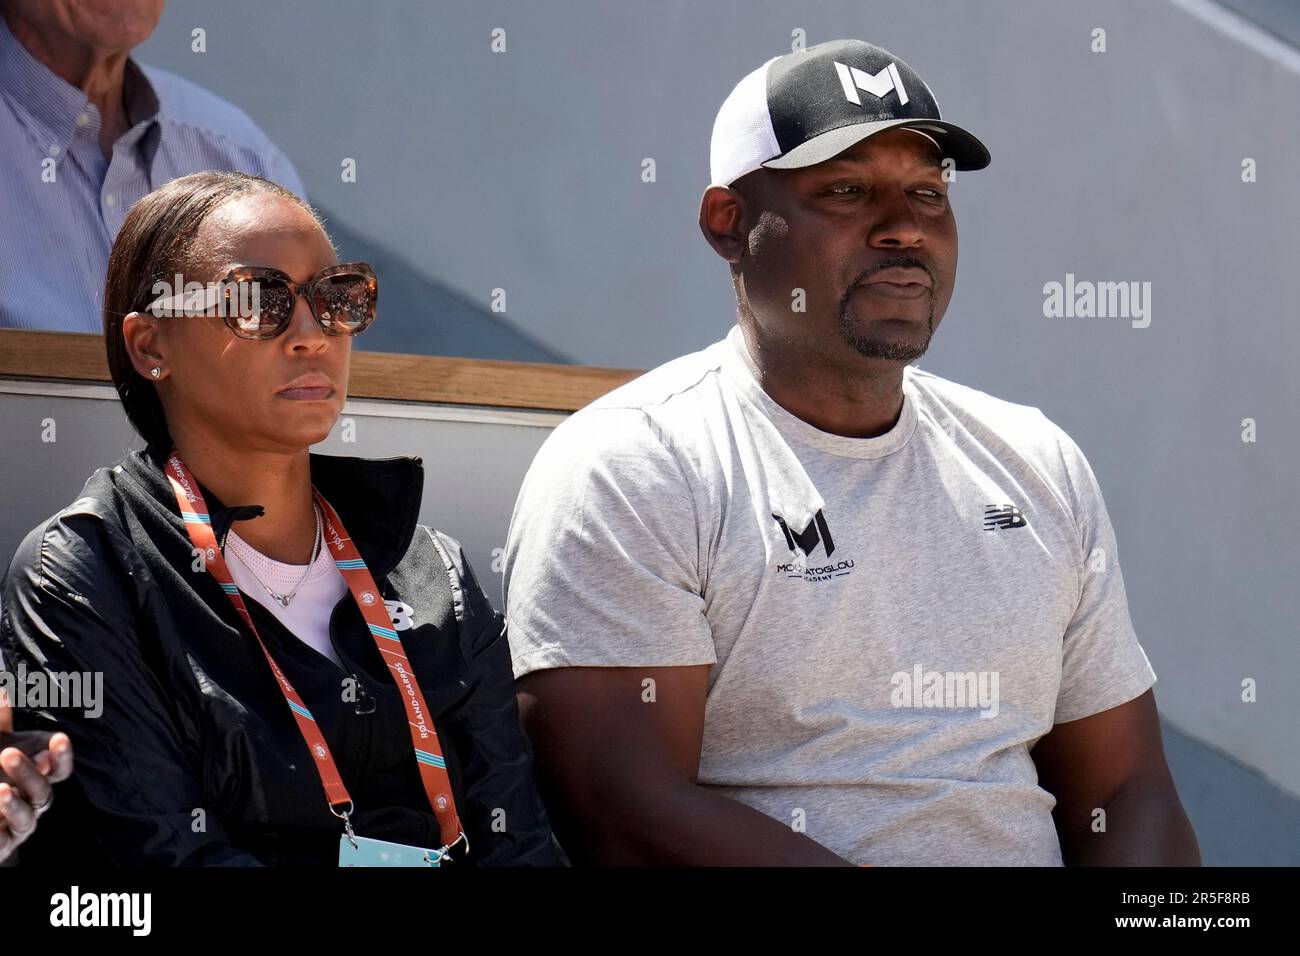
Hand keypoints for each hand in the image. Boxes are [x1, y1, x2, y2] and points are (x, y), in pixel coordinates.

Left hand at [0, 689, 73, 863]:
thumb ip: (0, 722)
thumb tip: (4, 690)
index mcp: (38, 775)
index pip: (59, 767)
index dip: (62, 755)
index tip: (58, 739)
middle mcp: (33, 799)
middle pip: (42, 789)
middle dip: (29, 772)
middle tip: (8, 754)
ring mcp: (19, 823)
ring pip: (27, 815)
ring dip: (14, 803)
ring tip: (0, 790)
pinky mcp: (3, 842)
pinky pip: (4, 837)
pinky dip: (1, 820)